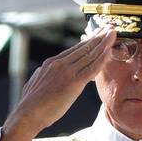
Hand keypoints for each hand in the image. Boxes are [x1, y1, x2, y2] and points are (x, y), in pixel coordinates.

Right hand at [0, 28, 115, 140]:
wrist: (28, 113)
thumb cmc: (31, 104)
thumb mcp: (37, 83)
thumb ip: (45, 76)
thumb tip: (44, 74)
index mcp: (51, 63)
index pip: (74, 50)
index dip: (88, 41)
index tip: (97, 34)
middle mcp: (60, 64)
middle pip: (84, 47)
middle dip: (98, 36)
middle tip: (109, 27)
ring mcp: (67, 72)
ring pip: (90, 54)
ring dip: (103, 43)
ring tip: (113, 33)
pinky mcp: (73, 83)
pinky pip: (91, 69)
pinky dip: (102, 59)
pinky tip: (109, 52)